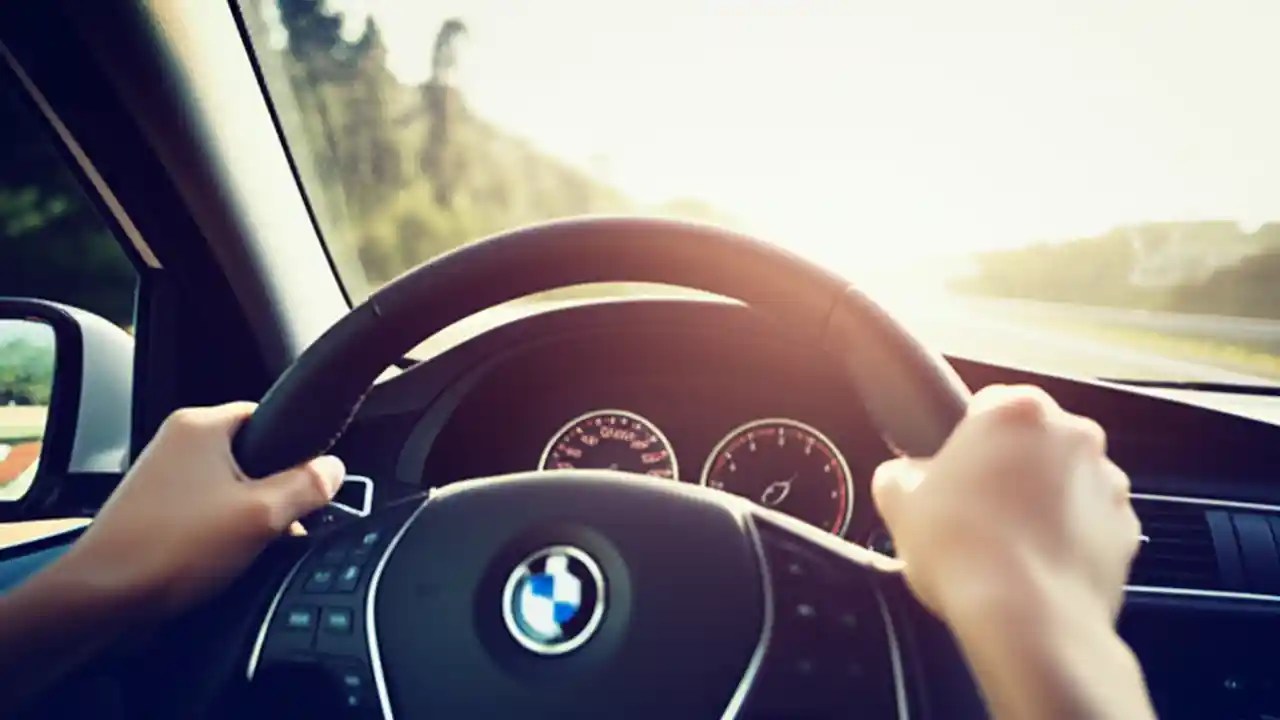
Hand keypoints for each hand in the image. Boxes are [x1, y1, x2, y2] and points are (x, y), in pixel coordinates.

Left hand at [54, 402, 343, 617]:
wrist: (102, 599)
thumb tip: (333, 468)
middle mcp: (177, 441)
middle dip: (274, 492)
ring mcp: (161, 475)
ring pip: (230, 486)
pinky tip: (225, 559)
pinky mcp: (153, 507)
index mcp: (200, 426)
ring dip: (248, 515)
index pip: (270, 417)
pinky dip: (222, 530)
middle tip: (282, 524)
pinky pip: (206, 509)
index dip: (297, 452)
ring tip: (249, 546)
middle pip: (253, 455)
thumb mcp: (261, 516)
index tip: (308, 485)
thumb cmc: (171, 550)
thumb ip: (307, 486)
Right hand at [871, 384, 1140, 627]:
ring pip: (1068, 481)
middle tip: (978, 511)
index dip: (966, 442)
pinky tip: (1040, 567)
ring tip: (1011, 546)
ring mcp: (1109, 482)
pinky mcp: (1130, 529)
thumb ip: (901, 473)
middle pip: (1034, 442)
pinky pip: (1093, 524)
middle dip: (1012, 468)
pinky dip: (1073, 538)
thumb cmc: (959, 548)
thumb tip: (908, 477)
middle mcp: (1074, 433)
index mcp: (1017, 410)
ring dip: (1046, 501)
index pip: (987, 406)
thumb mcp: (898, 501)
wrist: (1027, 620)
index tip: (954, 476)